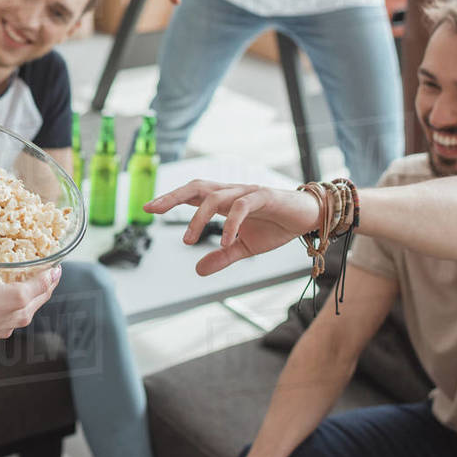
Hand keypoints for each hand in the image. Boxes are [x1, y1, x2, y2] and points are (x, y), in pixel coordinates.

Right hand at [0, 266, 61, 344]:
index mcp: (23, 314)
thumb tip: (55, 275)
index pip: (44, 294)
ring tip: (16, 283)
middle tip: (39, 272)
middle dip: (36, 287)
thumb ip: (37, 285)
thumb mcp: (15, 293)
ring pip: (13, 308)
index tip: (55, 267)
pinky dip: (1, 303)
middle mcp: (12, 322)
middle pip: (30, 302)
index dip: (51, 279)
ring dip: (18, 296)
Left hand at [144, 180, 319, 275]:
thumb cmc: (276, 227)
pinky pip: (242, 207)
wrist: (310, 218)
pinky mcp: (265, 196)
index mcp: (224, 200)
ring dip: (198, 218)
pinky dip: (230, 223)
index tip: (147, 208)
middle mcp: (232, 192)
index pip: (192, 195)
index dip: (170, 199)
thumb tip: (198, 270)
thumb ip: (222, 257)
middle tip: (152, 210)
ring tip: (188, 241)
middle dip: (173, 196)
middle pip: (197, 187)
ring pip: (215, 197)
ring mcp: (247, 192)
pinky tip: (224, 241)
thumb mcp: (245, 248)